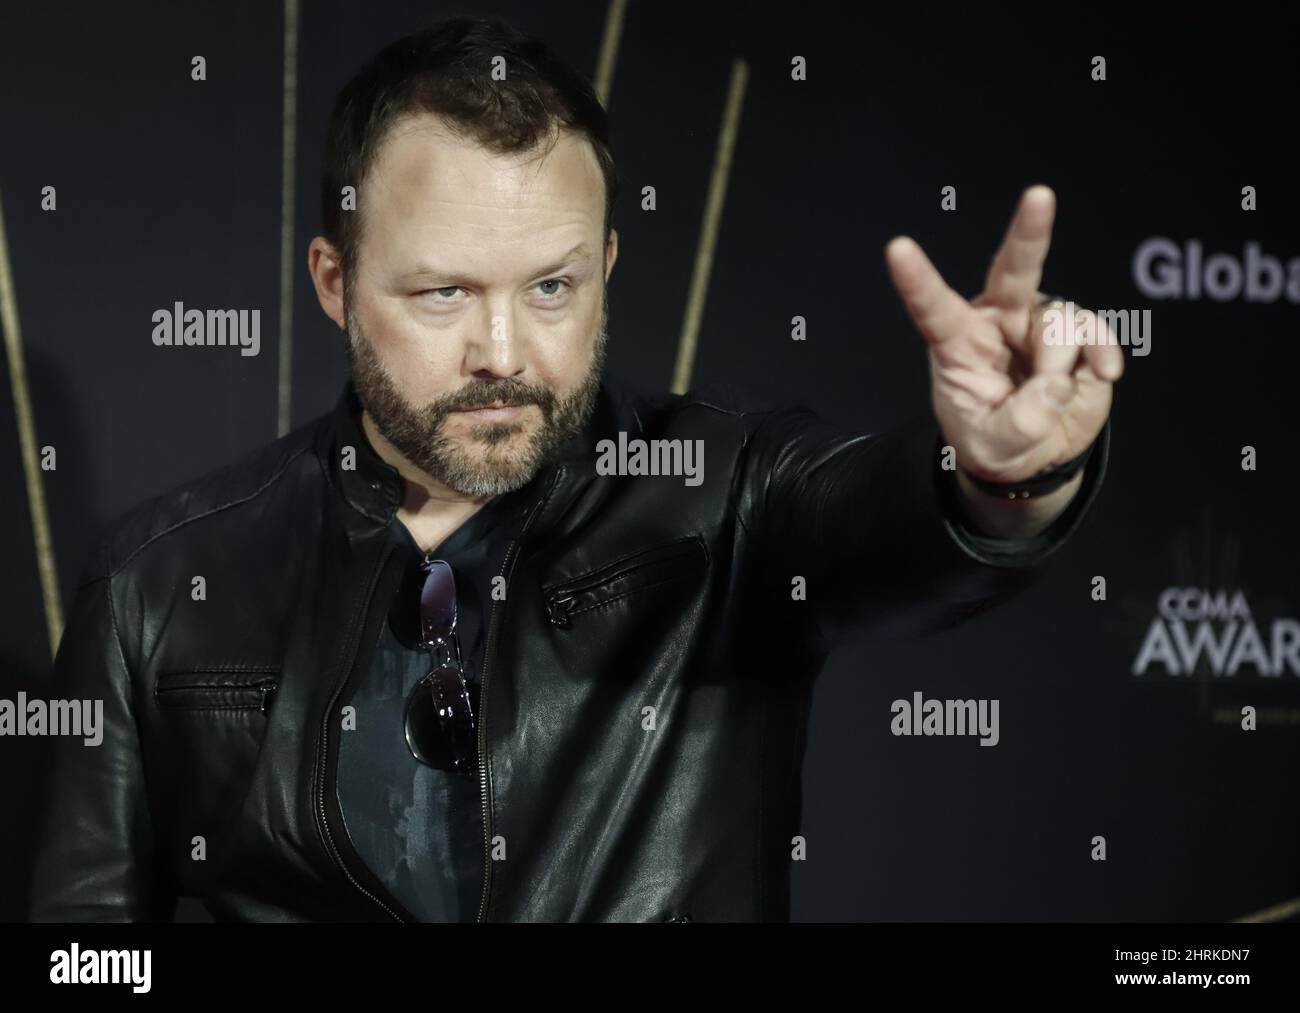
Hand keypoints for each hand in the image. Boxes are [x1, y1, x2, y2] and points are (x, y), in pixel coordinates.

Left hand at [884, 185, 1122, 484]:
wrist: (1032, 457)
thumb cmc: (993, 442)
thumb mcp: (992, 446)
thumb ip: (1019, 423)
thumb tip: (1057, 385)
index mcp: (957, 341)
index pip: (933, 307)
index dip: (917, 279)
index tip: (897, 248)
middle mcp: (998, 321)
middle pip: (1013, 268)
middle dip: (1029, 232)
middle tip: (1039, 195)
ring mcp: (1039, 324)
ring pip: (1059, 322)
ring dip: (1059, 364)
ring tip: (1054, 395)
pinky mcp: (1079, 336)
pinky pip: (1095, 332)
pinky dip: (1101, 356)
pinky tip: (1102, 377)